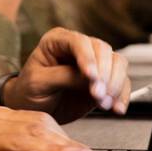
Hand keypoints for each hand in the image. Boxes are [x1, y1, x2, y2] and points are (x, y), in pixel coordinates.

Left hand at [3, 27, 131, 122]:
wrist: (34, 110)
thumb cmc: (29, 91)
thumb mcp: (38, 83)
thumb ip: (63, 77)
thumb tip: (90, 78)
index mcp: (59, 40)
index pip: (79, 42)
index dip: (87, 58)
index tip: (91, 77)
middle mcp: (80, 48)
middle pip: (103, 50)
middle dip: (104, 74)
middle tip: (97, 95)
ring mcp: (95, 63)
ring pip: (117, 63)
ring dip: (115, 84)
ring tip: (104, 104)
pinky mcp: (105, 80)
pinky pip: (122, 82)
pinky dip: (122, 96)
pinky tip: (117, 109)